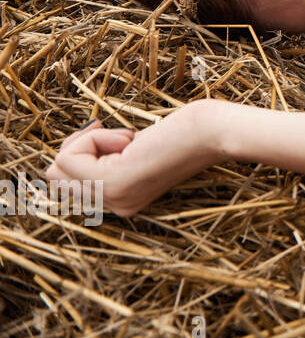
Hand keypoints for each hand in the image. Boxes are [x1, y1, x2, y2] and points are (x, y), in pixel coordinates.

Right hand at [46, 99, 227, 218]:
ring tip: (130, 141)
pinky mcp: (114, 182)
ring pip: (58, 165)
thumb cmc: (183, 131)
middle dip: (82, 145)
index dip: (86, 149)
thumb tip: (56, 164)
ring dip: (89, 141)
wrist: (215, 133)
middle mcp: (116, 207)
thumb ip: (100, 159)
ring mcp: (113, 198)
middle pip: (55, 175)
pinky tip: (131, 140)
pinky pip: (71, 156)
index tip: (124, 140)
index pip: (66, 180)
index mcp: (122, 200)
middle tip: (125, 139)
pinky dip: (95, 137)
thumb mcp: (133, 148)